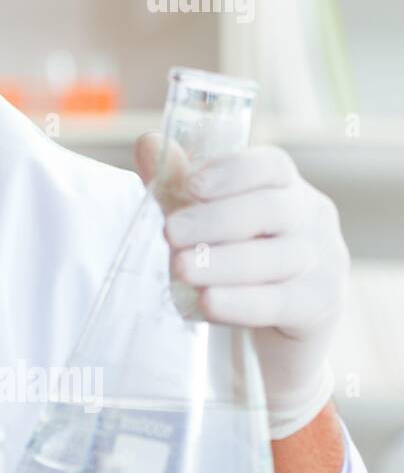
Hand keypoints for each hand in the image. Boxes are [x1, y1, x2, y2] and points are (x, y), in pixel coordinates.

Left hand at [134, 133, 346, 439]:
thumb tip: (149, 144)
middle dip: (216, 220)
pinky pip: (281, 302)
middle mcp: (311, 218)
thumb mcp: (202, 220)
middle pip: (272, 210)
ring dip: (223, 263)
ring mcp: (323, 261)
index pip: (272, 166)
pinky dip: (241, 303)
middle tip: (171, 233)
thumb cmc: (233, 259)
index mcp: (285, 187)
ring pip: (277, 258)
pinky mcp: (319, 305)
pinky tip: (207, 303)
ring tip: (180, 269)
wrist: (271, 329)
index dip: (232, 172)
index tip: (192, 184)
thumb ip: (176, 185)